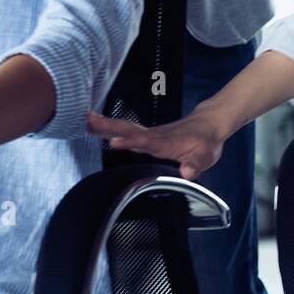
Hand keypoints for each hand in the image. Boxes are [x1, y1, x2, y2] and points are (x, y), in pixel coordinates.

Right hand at [86, 106, 228, 179]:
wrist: (209, 124)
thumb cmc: (207, 141)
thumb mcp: (206, 156)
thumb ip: (196, 165)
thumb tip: (188, 173)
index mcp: (166, 142)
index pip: (146, 142)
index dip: (131, 142)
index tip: (114, 142)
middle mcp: (154, 136)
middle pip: (129, 130)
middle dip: (109, 127)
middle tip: (88, 121)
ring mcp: (150, 134)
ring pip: (125, 128)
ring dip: (105, 125)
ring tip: (85, 120)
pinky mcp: (147, 135)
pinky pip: (126, 130)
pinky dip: (110, 127)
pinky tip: (96, 126)